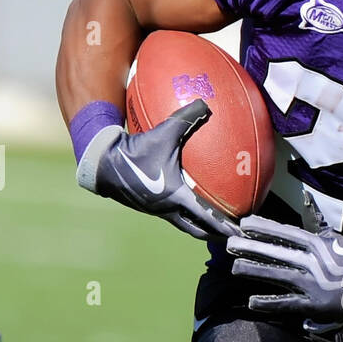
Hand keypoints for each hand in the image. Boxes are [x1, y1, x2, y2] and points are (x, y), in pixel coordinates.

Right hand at [76, 99, 237, 240]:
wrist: (102, 162)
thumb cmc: (135, 150)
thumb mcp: (163, 132)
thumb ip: (186, 118)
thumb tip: (207, 105)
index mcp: (175, 195)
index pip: (206, 217)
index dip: (224, 226)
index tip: (239, 234)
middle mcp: (167, 208)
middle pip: (196, 229)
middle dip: (215, 234)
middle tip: (231, 236)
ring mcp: (156, 209)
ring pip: (184, 224)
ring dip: (200, 228)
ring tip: (214, 228)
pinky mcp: (148, 205)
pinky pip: (172, 214)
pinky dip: (185, 215)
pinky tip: (187, 205)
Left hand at [226, 216, 342, 324]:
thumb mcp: (336, 238)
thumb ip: (317, 221)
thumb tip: (306, 198)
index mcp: (317, 244)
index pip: (285, 233)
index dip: (264, 228)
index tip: (245, 224)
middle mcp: (312, 262)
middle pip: (277, 253)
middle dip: (252, 248)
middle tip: (230, 244)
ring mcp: (312, 284)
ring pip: (278, 275)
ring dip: (255, 271)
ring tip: (235, 267)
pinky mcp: (313, 304)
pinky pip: (287, 303)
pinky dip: (270, 303)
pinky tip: (252, 301)